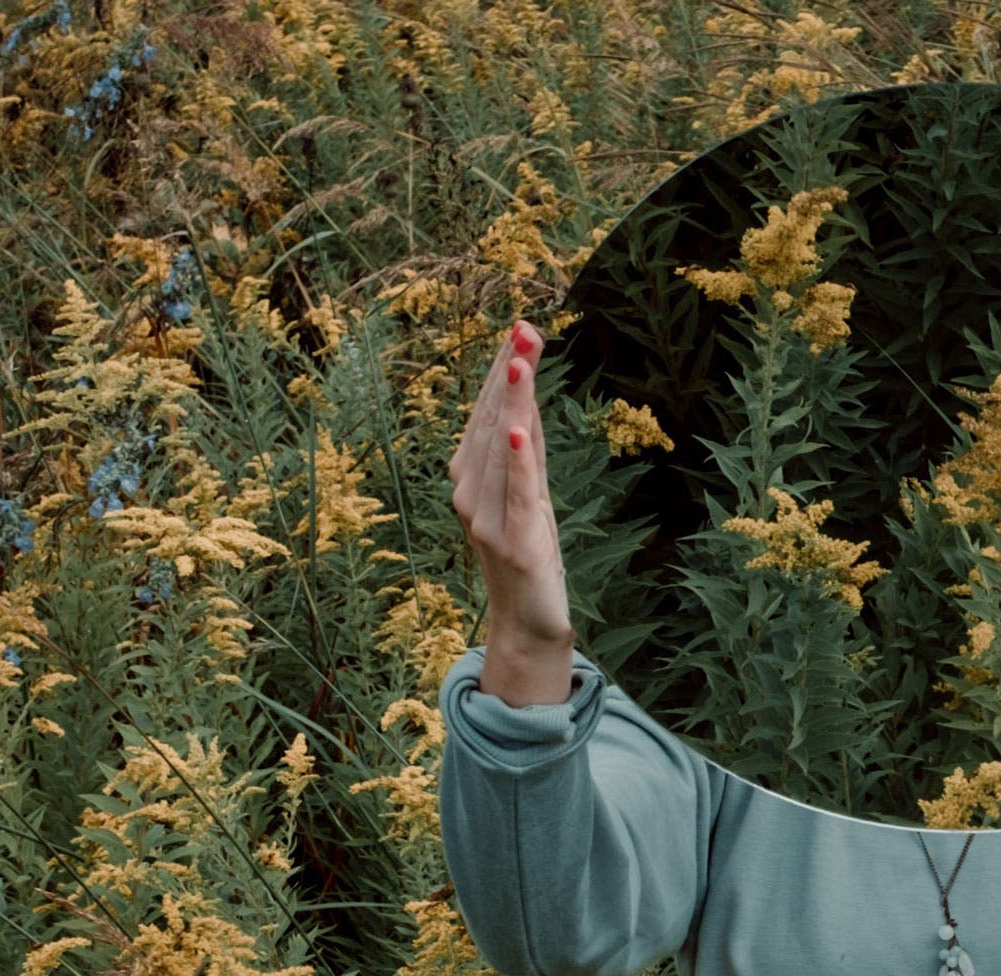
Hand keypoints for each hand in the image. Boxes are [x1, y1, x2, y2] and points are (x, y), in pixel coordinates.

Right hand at [449, 318, 577, 704]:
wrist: (527, 622)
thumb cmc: (528, 553)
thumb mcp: (530, 491)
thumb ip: (528, 446)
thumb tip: (528, 391)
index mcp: (472, 477)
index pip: (489, 412)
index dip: (504, 370)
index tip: (521, 328)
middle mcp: (470, 492)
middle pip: (492, 423)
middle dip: (509, 375)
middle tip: (525, 328)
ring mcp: (486, 518)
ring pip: (500, 449)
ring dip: (512, 405)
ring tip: (521, 364)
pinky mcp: (512, 541)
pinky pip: (515, 494)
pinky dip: (516, 462)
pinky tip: (520, 432)